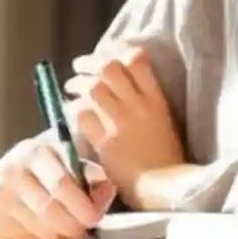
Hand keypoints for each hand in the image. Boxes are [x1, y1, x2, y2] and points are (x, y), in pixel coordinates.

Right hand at [0, 137, 116, 238]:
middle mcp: (11, 171)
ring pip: (40, 228)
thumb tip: (104, 194)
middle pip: (48, 209)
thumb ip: (95, 177)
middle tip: (85, 230)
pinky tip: (51, 229)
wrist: (17, 176)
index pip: (60, 184)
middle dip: (73, 225)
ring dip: (62, 234)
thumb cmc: (55, 170)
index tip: (95, 217)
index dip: (81, 205)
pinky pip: (28, 238)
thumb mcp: (76, 164)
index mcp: (35, 152)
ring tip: (70, 228)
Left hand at [63, 44, 185, 195]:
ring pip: (94, 88)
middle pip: (110, 68)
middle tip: (79, 67)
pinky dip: (73, 110)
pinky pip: (83, 115)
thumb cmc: (166, 158)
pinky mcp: (107, 142)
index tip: (104, 54)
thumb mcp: (163, 121)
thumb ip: (145, 102)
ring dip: (77, 85)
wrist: (167, 187)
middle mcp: (139, 106)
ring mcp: (123, 123)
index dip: (115, 51)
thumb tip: (120, 85)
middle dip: (90, 63)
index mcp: (156, 99)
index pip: (136, 59)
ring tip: (70, 88)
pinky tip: (70, 112)